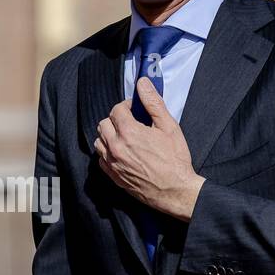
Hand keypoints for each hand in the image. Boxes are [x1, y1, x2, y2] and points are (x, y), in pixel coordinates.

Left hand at [93, 77, 204, 220]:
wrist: (175, 191)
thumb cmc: (175, 159)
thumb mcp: (169, 126)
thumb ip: (153, 103)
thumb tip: (143, 83)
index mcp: (129, 132)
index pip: (116, 110)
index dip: (126, 106)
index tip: (135, 110)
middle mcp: (116, 147)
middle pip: (103, 124)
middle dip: (116, 119)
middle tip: (130, 122)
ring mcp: (113, 163)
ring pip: (99, 141)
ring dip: (109, 135)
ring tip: (125, 137)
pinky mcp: (113, 176)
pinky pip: (101, 159)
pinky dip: (107, 152)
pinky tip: (122, 152)